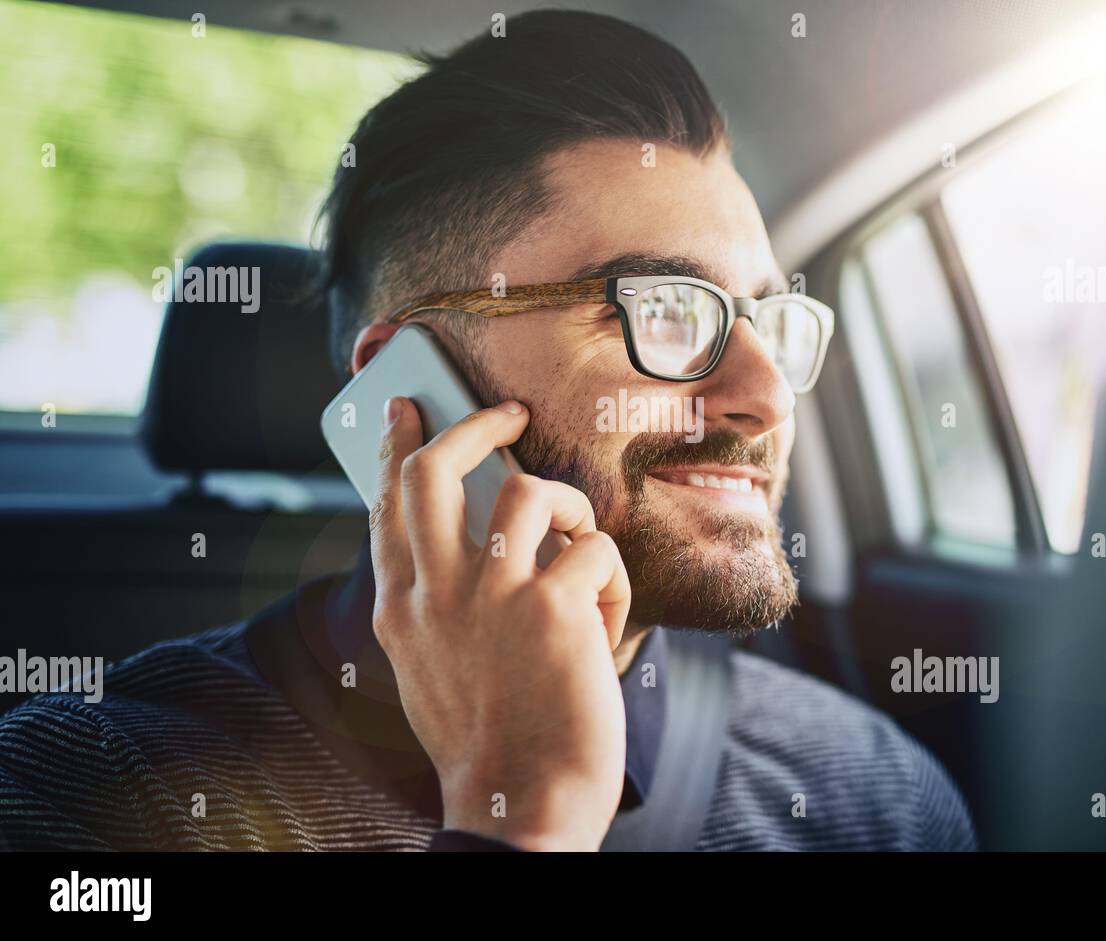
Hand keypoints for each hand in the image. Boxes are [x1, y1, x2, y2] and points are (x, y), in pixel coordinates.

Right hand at [369, 396, 630, 850]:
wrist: (524, 805)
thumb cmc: (491, 740)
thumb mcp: (434, 668)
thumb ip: (440, 604)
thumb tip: (477, 539)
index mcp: (401, 610)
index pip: (384, 505)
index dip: (396, 446)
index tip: (406, 410)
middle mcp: (435, 594)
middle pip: (435, 469)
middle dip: (473, 424)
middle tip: (507, 414)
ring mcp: (492, 596)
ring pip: (529, 489)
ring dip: (569, 504)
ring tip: (580, 540)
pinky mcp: (551, 607)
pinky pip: (594, 549)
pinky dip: (611, 580)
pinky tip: (607, 621)